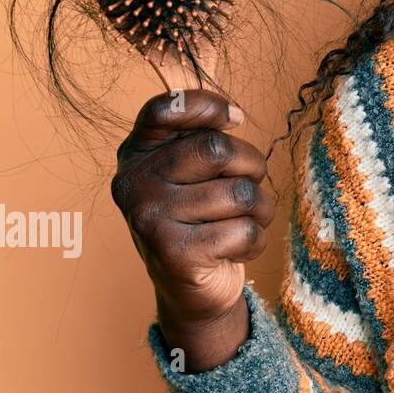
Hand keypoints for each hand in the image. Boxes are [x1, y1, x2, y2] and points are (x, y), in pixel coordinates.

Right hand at [112, 90, 275, 367]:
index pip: (166, 108)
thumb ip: (205, 131)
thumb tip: (233, 115)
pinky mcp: (174, 255)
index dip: (209, 106)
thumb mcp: (196, 167)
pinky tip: (232, 249)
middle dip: (252, 166)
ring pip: (241, 194)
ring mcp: (150, 220)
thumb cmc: (202, 214)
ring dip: (260, 209)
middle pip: (218, 149)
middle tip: (246, 186)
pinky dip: (255, 241)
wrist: (190, 286)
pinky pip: (245, 231)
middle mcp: (134, 183)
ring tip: (241, 221)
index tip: (234, 118)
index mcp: (137, 152)